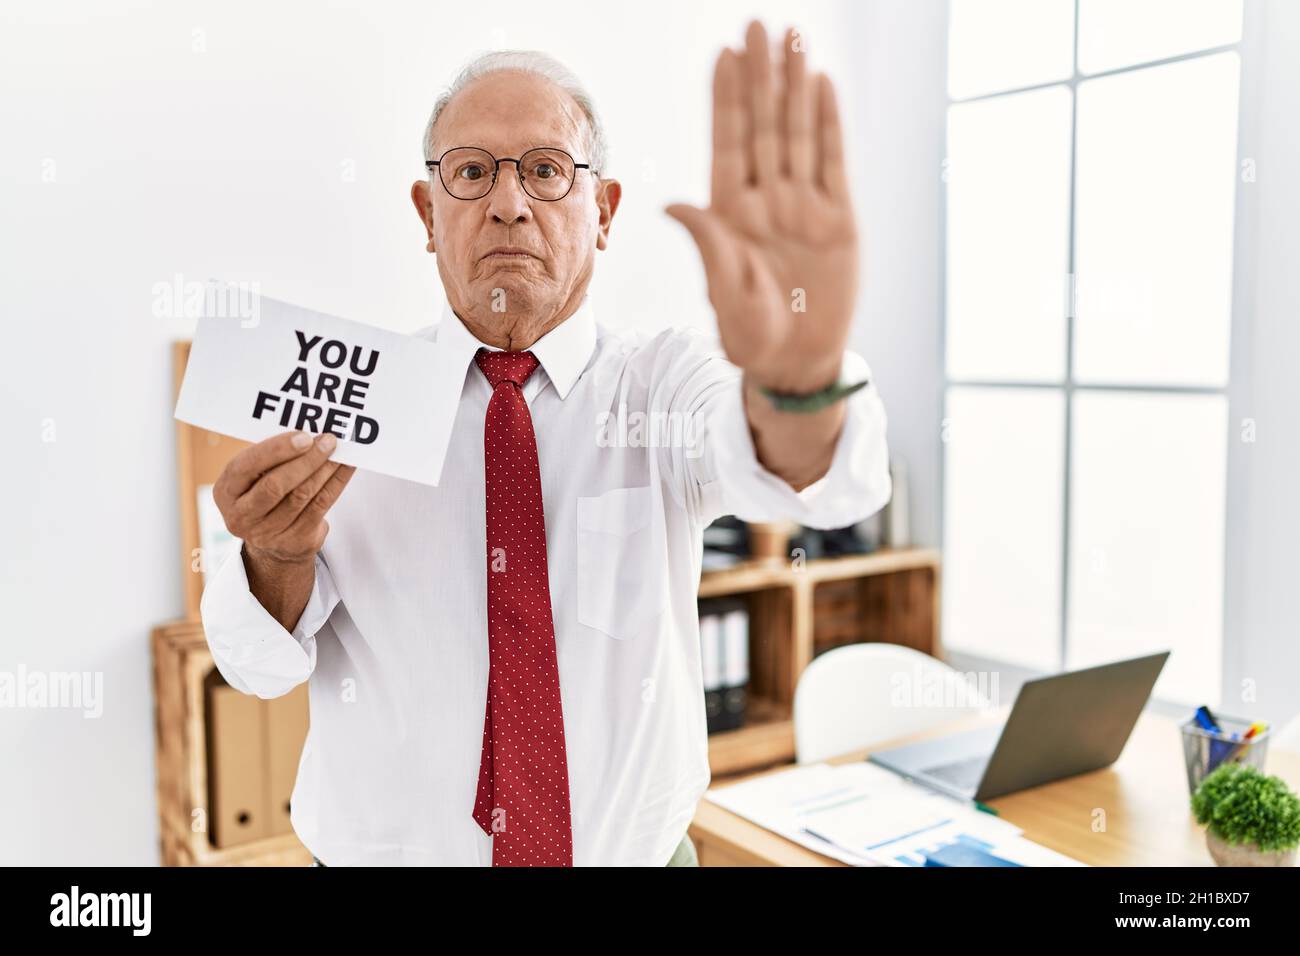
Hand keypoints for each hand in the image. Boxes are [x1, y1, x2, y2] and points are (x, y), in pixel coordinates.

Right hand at [213, 431, 355, 567]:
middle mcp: (241, 515)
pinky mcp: (295, 541)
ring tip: (340, 452)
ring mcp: (267, 533)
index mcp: (226, 492)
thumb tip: (308, 433)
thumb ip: (271, 459)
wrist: (273, 544)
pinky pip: (320, 507)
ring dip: (325, 470)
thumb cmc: (265, 494)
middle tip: (328, 441)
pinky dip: (336, 484)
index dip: (276, 450)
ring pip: (302, 496)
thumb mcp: (255, 478)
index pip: (246, 467)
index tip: (304, 437)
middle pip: (275, 485)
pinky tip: (346, 468)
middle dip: (306, 460)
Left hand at [667, 20, 858, 394]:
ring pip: (799, 133)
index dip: (728, 98)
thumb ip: (706, 244)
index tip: (724, 53)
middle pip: (764, 124)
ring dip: (795, 86)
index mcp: (730, 212)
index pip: (729, 142)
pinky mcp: (837, 218)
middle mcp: (765, 199)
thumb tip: (673, 204)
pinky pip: (833, 161)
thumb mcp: (723, 291)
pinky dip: (829, 123)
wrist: (795, 361)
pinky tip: (821, 84)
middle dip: (761, 75)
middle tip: (759, 24)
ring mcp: (802, 205)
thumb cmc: (750, 334)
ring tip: (794, 38)